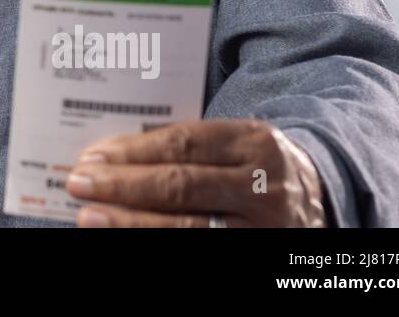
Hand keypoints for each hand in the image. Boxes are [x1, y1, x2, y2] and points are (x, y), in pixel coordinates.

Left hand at [65, 119, 326, 226]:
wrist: (320, 200)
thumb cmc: (255, 166)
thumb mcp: (234, 143)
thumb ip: (186, 145)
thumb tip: (112, 155)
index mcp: (254, 142)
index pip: (183, 144)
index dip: (131, 152)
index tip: (91, 157)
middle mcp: (263, 185)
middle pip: (181, 186)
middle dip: (122, 185)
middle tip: (79, 183)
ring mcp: (263, 228)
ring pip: (187, 228)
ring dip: (130, 223)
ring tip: (90, 216)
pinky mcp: (257, 255)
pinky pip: (198, 250)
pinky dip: (155, 243)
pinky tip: (123, 238)